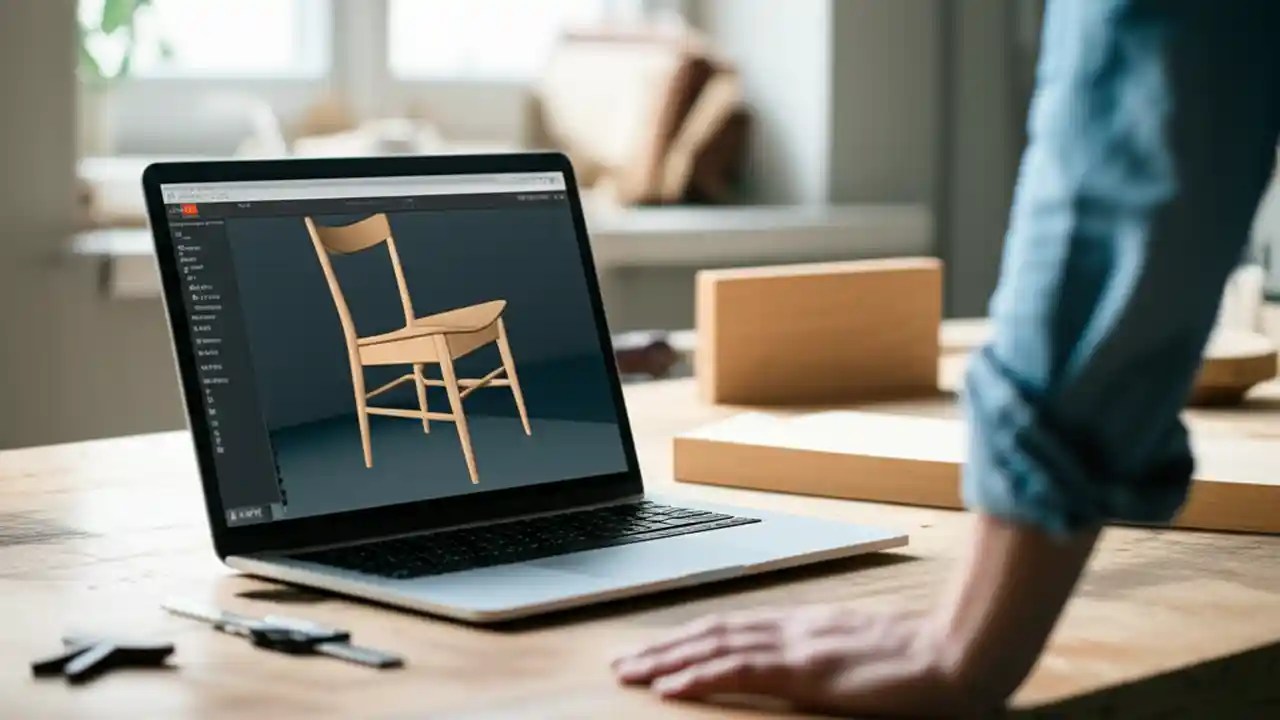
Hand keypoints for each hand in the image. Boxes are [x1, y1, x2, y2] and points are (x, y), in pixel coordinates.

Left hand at [612, 605, 988, 717]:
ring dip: (668, 660)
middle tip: (624, 662)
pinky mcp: (807, 670)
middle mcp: (795, 628)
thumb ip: (833, 659)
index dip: (693, 637)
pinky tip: (668, 686)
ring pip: (714, 647)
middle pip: (714, 632)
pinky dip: (698, 675)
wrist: (963, 655)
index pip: (735, 628)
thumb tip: (813, 671)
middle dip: (666, 647)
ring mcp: (799, 646)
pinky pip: (738, 671)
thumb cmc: (928, 663)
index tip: (662, 648)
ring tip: (631, 672)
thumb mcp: (868, 656)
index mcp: (808, 626)